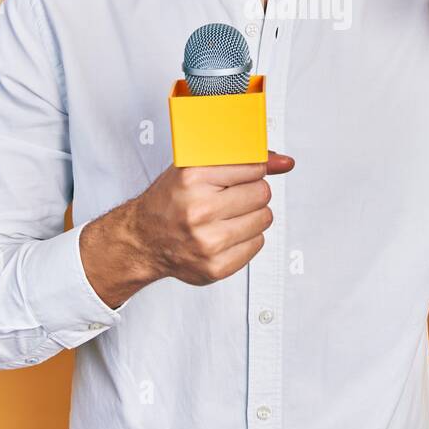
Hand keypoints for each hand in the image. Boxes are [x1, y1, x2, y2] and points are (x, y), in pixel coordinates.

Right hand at [130, 150, 295, 286]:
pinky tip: (227, 233)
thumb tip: (285, 162)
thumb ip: (241, 161)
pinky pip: (258, 244)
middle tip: (233, 196)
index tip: (245, 174)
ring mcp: (208, 241)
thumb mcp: (196, 169)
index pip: (253, 166)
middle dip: (253, 192)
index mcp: (192, 178)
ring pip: (264, 219)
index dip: (252, 170)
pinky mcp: (216, 267)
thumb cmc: (171, 201)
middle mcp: (198, 209)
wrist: (143, 240)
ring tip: (229, 215)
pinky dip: (247, 237)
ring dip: (253, 215)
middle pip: (262, 193)